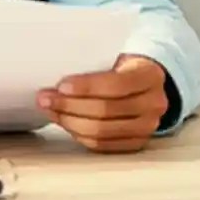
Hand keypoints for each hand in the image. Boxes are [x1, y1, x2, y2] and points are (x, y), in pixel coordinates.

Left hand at [37, 55, 169, 152]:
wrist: (146, 81)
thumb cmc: (124, 66)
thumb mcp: (117, 54)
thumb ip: (94, 62)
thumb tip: (55, 72)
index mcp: (150, 76)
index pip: (116, 84)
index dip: (86, 87)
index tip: (61, 85)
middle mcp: (153, 104)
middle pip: (106, 111)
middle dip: (70, 105)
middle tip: (46, 98)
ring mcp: (147, 127)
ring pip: (102, 131)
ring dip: (70, 122)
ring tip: (51, 110)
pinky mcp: (136, 143)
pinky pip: (102, 145)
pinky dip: (79, 135)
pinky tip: (65, 123)